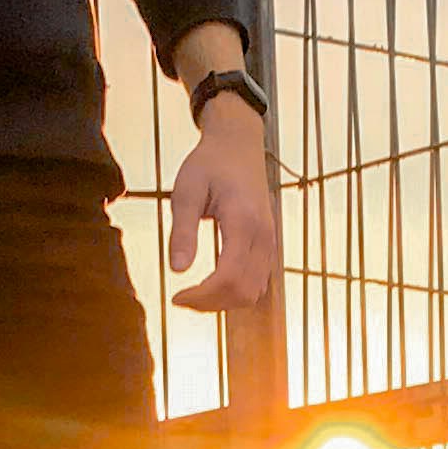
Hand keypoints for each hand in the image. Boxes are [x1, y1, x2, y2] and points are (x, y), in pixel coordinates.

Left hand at [167, 90, 274, 313]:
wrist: (238, 144)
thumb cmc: (210, 164)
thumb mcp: (187, 192)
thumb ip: (183, 231)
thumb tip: (177, 270)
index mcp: (243, 222)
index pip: (228, 278)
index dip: (202, 297)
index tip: (176, 297)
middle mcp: (263, 236)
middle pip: (243, 292)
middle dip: (211, 304)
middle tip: (182, 298)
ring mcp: (270, 241)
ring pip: (253, 292)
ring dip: (224, 301)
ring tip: (195, 294)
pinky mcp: (269, 243)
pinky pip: (258, 281)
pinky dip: (236, 291)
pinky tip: (212, 284)